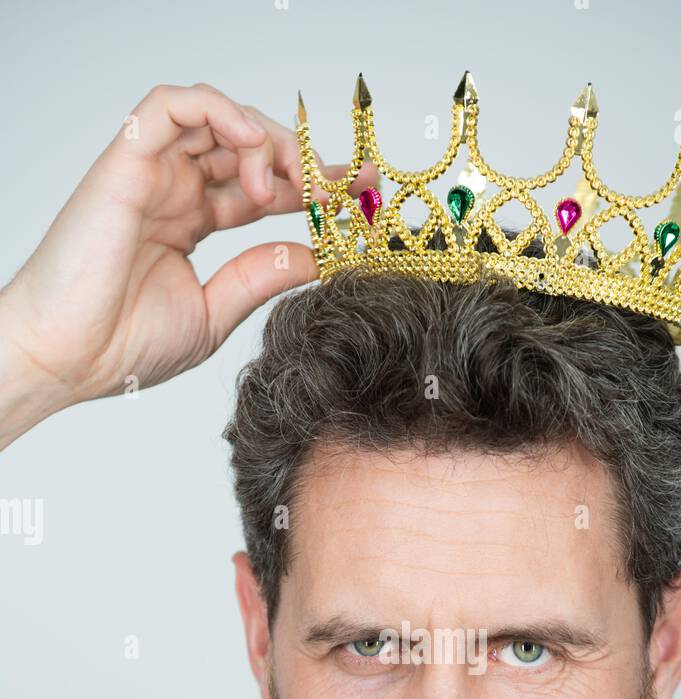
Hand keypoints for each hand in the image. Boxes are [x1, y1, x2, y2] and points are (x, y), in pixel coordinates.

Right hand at [0, 82, 376, 420]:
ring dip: (264, 140)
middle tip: (339, 186)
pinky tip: (251, 142)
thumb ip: (264, 274)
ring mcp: (150, 172)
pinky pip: (170, 106)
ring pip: (217, 118)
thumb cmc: (123, 345)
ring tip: (288, 182)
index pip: (263, 186)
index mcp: (192, 222)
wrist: (68, 359)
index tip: (359, 191)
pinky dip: (216, 109)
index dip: (312, 183)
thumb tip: (320, 254)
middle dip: (302, 160)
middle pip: (248, 147)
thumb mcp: (217, 311)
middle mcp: (173, 190)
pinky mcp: (124, 161)